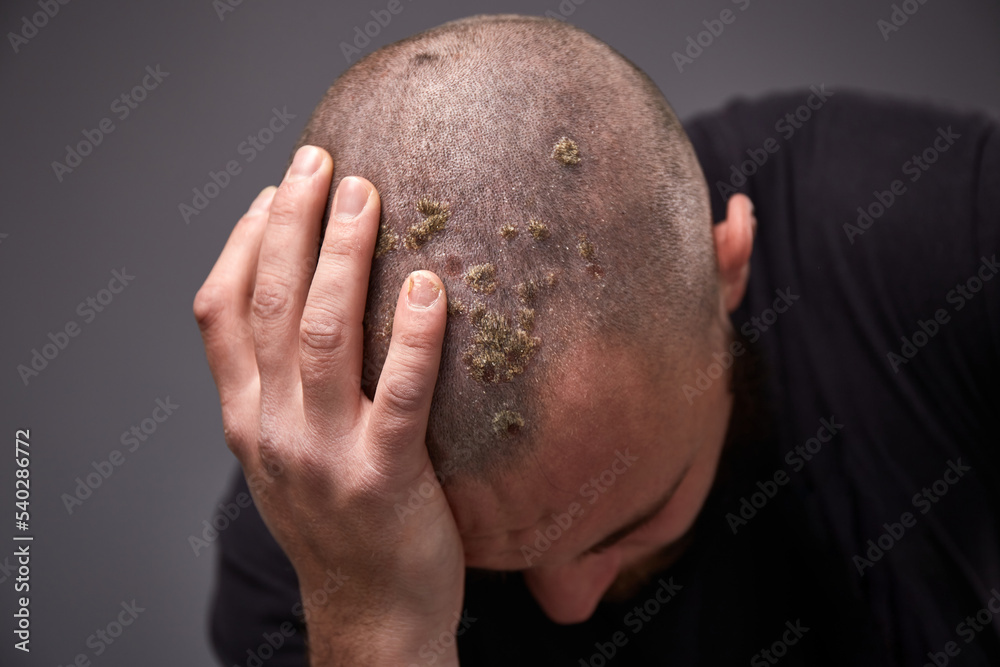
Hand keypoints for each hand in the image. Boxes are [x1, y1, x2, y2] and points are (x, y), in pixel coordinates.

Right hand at [194, 145, 463, 664]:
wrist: (371, 615)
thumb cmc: (338, 523)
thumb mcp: (287, 454)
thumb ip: (285, 387)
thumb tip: (312, 304)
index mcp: (244, 418)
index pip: (220, 313)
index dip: (240, 243)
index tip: (271, 191)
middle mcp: (271, 430)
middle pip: (269, 305)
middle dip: (292, 224)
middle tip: (322, 161)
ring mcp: (323, 455)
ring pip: (322, 337)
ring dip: (342, 258)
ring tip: (368, 196)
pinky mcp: (383, 479)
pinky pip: (400, 395)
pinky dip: (415, 338)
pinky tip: (431, 286)